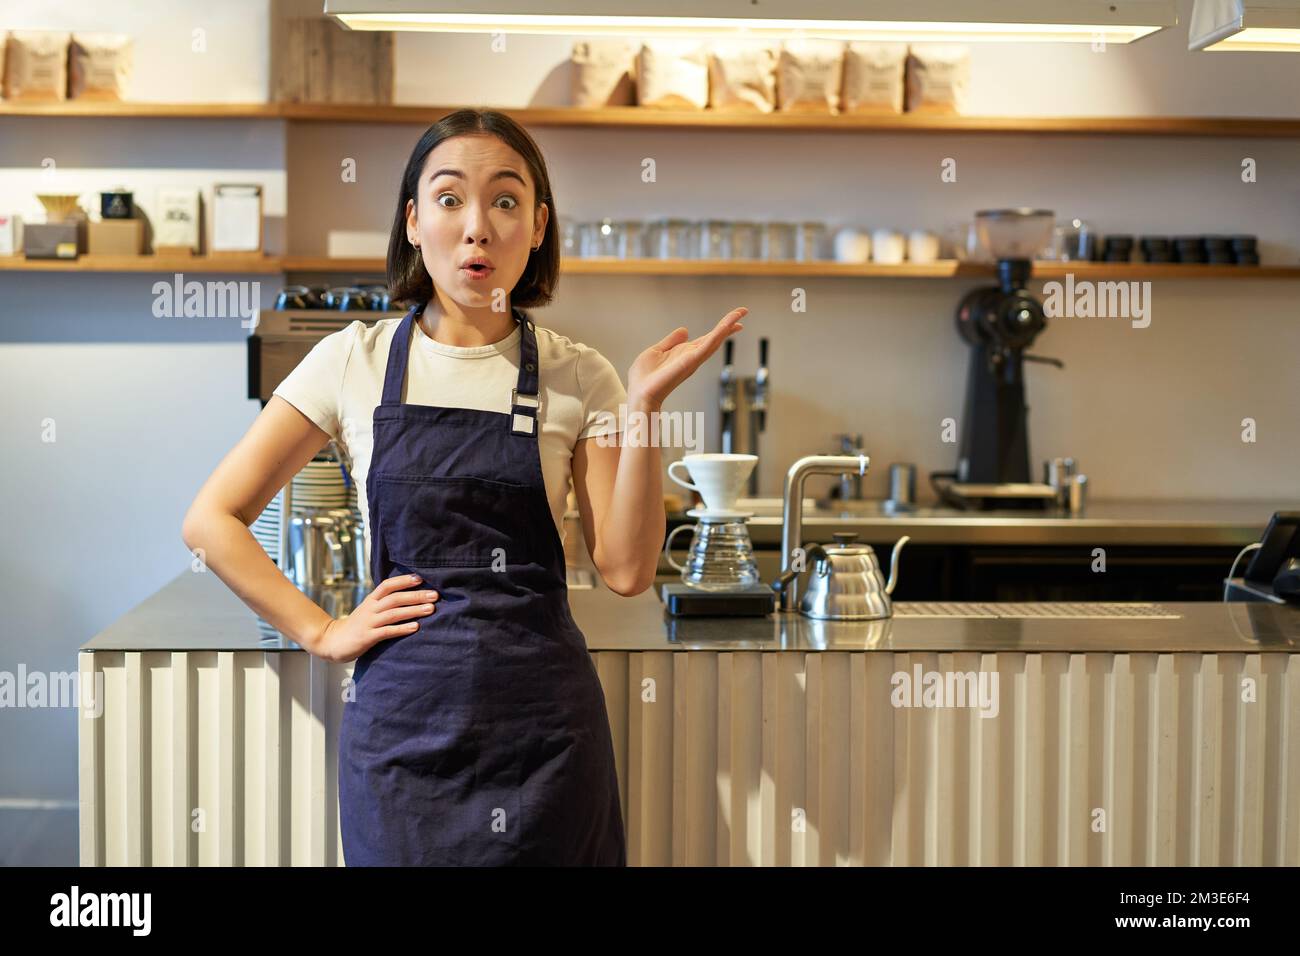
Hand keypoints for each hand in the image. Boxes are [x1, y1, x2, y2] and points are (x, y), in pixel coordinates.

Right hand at [310, 573, 438, 662]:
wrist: (333, 641)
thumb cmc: (358, 624)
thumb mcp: (370, 609)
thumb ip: (385, 602)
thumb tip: (411, 595)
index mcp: (371, 599)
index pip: (388, 585)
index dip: (404, 580)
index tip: (421, 578)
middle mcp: (371, 608)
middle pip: (395, 598)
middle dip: (416, 595)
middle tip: (435, 595)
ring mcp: (369, 622)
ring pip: (393, 613)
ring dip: (413, 610)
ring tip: (431, 609)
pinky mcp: (368, 637)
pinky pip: (387, 631)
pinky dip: (402, 628)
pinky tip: (416, 627)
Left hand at [627, 307, 746, 408]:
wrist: (640, 392)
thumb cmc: (644, 377)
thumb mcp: (656, 351)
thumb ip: (671, 341)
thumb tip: (684, 330)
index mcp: (685, 353)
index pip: (707, 338)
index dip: (720, 328)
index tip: (734, 319)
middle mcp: (693, 356)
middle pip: (716, 338)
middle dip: (729, 324)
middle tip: (743, 311)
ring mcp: (694, 359)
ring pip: (715, 339)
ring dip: (728, 325)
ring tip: (740, 313)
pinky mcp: (692, 361)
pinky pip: (709, 344)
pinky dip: (719, 333)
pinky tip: (728, 324)